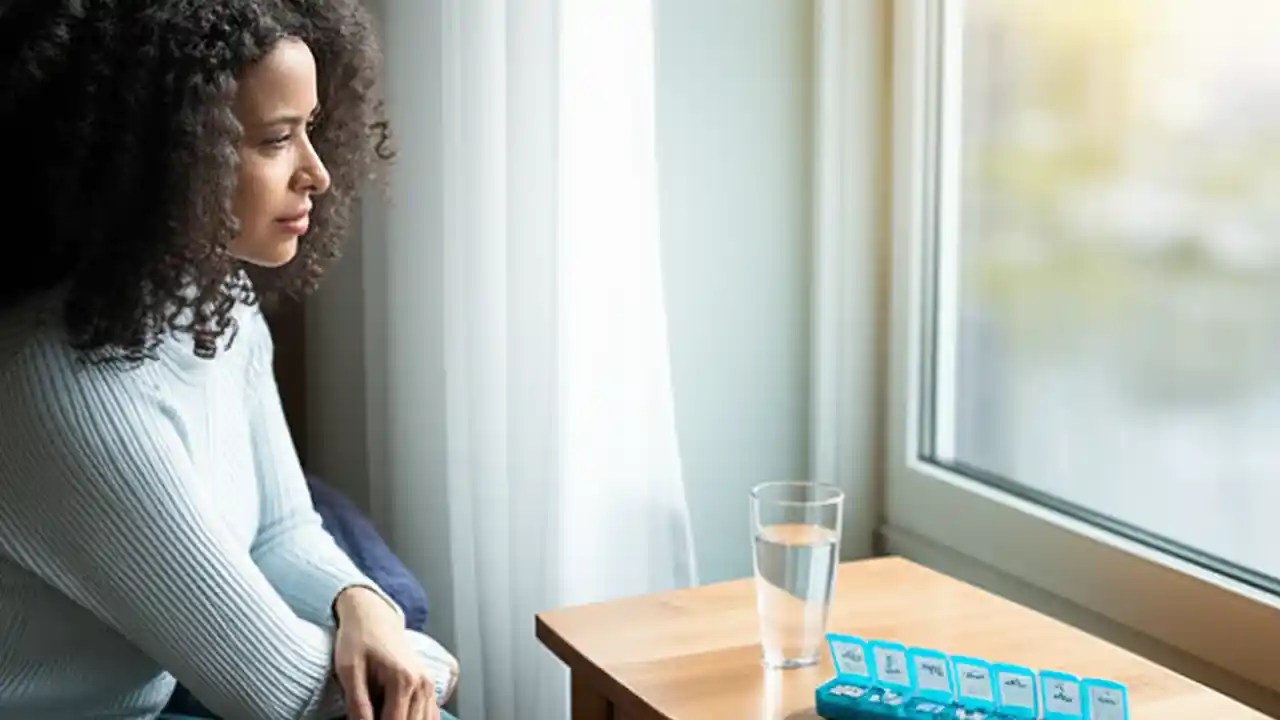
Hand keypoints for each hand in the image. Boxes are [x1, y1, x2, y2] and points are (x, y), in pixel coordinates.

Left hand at [333, 587, 439, 719]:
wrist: (372, 616)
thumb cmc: (358, 639)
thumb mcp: (348, 671)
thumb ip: (358, 704)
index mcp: (404, 680)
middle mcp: (423, 684)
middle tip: (369, 715)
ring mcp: (429, 685)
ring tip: (381, 712)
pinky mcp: (428, 686)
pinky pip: (430, 716)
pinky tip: (398, 714)